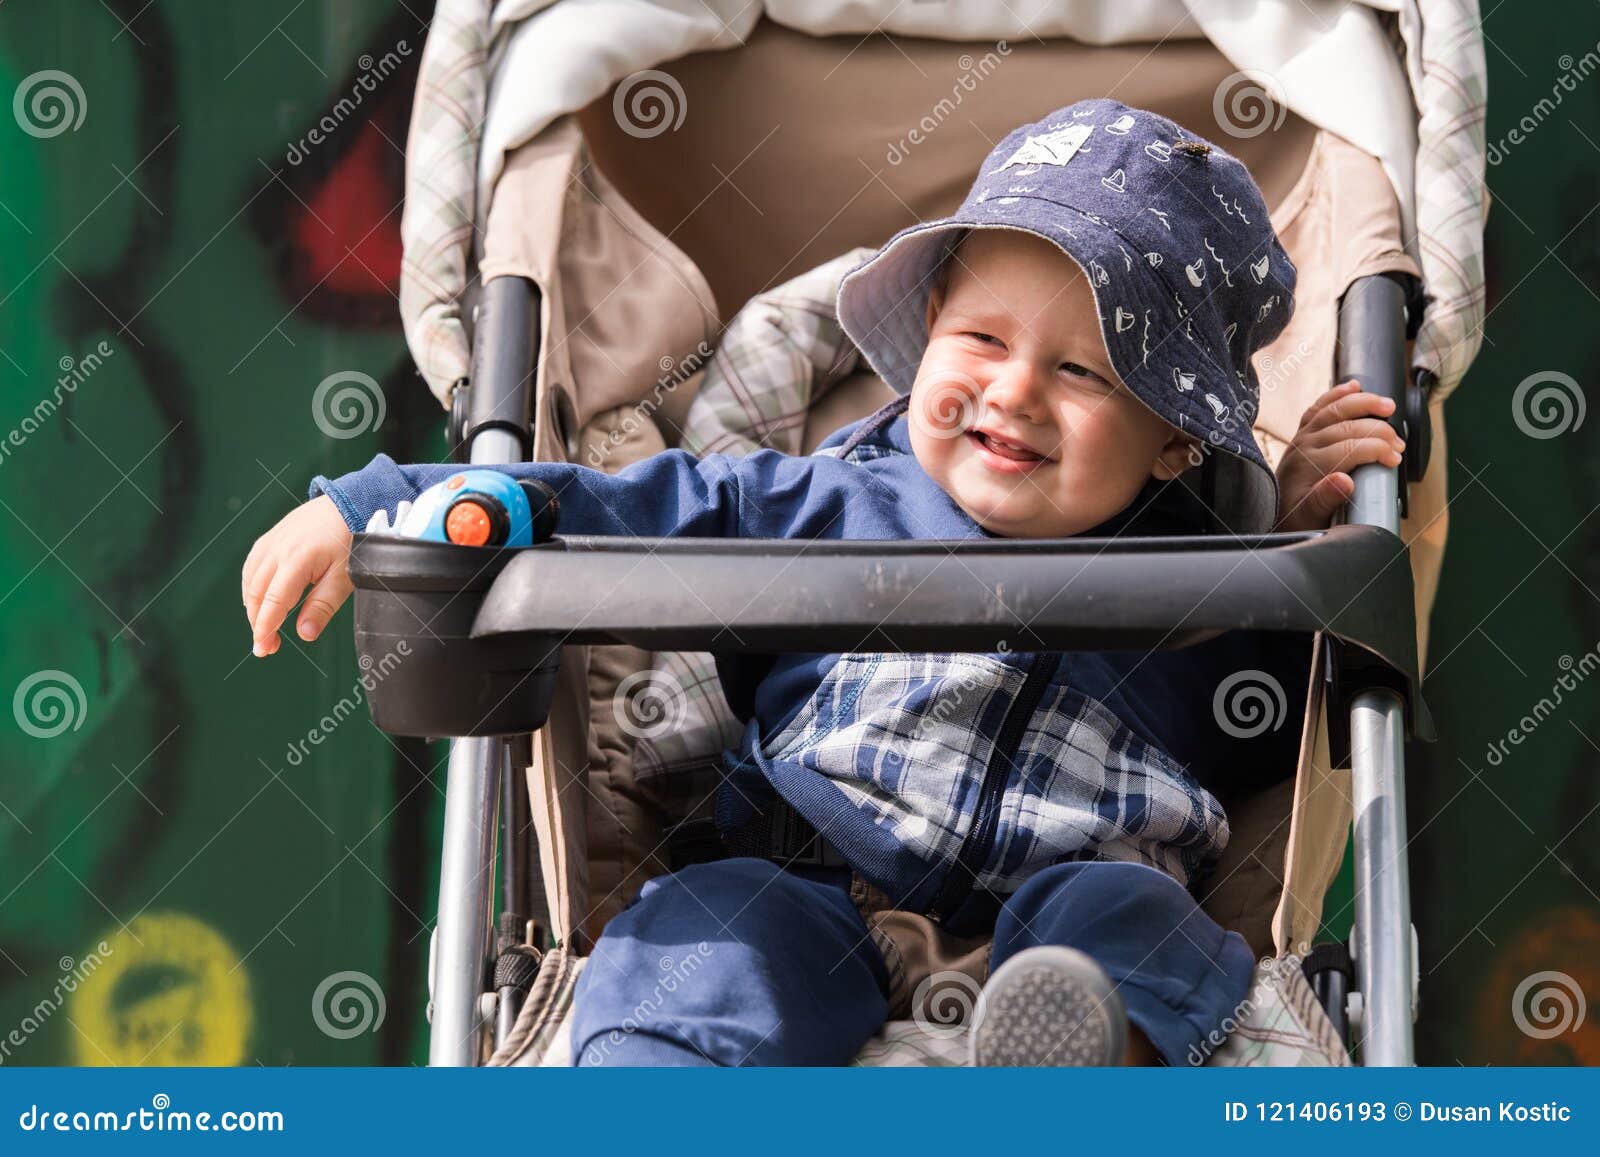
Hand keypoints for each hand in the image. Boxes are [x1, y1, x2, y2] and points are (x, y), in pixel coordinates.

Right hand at [242, 495, 354, 656]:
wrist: (351, 502)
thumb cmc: (352, 539)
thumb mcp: (345, 577)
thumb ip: (323, 606)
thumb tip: (304, 634)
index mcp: (296, 560)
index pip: (272, 602)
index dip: (264, 628)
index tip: (262, 649)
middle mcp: (277, 549)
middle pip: (256, 594)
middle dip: (257, 622)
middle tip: (266, 646)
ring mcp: (271, 541)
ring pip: (250, 580)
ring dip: (253, 606)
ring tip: (264, 627)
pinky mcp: (271, 536)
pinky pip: (252, 565)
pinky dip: (252, 586)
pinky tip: (260, 599)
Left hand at [1274, 380, 1405, 531]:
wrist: (1278, 515)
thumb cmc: (1298, 518)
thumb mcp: (1310, 518)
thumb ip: (1326, 500)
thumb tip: (1345, 481)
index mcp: (1307, 467)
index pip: (1348, 449)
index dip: (1376, 450)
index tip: (1395, 459)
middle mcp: (1303, 447)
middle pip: (1346, 427)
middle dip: (1379, 431)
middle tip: (1399, 445)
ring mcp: (1302, 437)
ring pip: (1334, 410)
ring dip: (1364, 403)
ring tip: (1389, 406)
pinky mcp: (1303, 433)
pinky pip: (1320, 407)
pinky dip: (1337, 394)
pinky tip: (1354, 386)